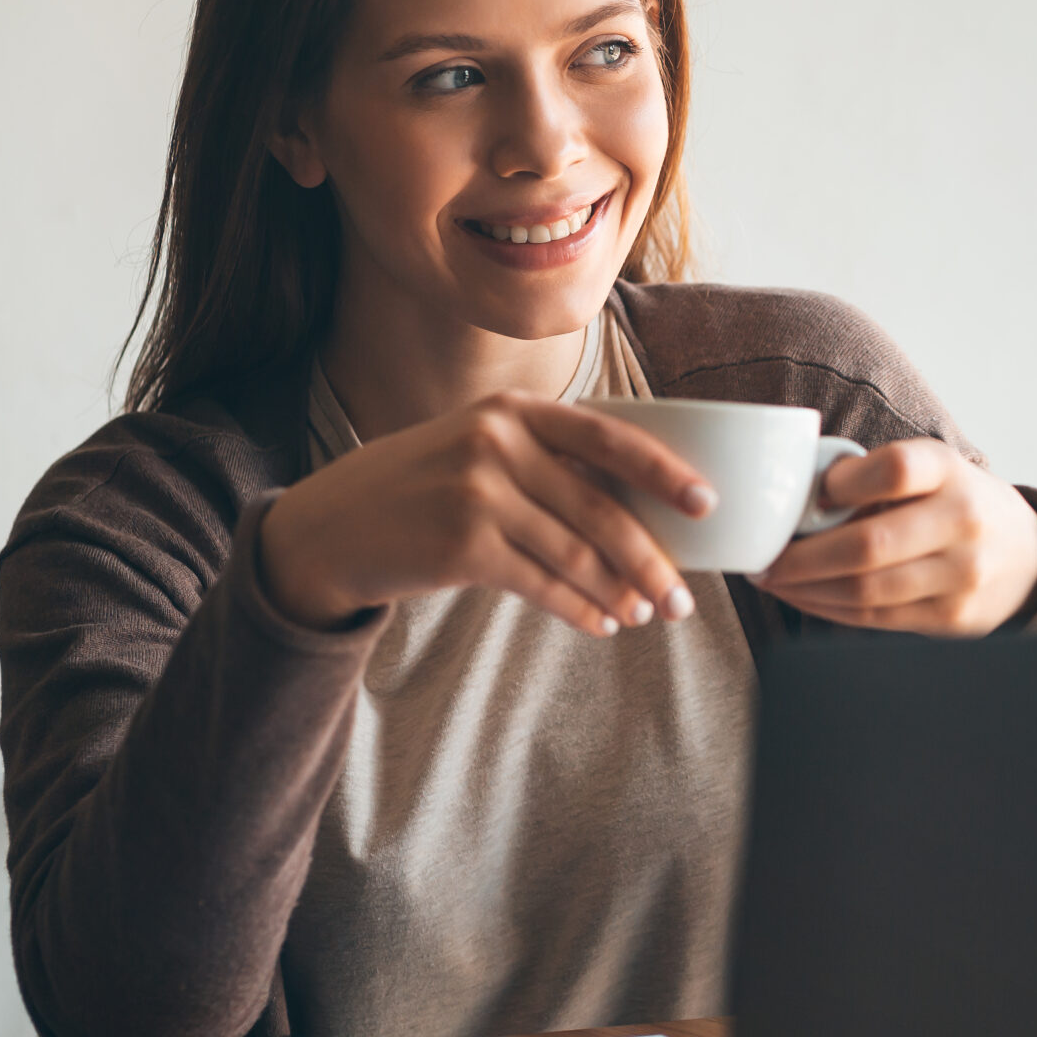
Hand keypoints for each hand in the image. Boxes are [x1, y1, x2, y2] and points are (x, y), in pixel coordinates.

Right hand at [257, 392, 716, 636]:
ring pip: (575, 553)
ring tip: (645, 614)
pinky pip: (541, 585)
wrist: (330, 527)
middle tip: (682, 598)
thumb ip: (547, 466)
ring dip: (618, 592)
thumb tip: (639, 515)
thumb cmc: (423, 490)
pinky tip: (601, 624)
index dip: (663, 471)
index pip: (608, 436)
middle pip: (600, 508)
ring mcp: (477, 492)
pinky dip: (578, 610)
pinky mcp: (461, 544)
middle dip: (650, 558)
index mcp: (514, 411)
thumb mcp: (479, 451)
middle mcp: (498, 442)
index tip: (706, 501)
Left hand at [753, 438, 1036, 635]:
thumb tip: (798, 499)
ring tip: (774, 581)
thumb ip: (876, 475)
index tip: (813, 495)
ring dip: (806, 590)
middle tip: (763, 561)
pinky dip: (828, 610)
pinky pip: (875, 619)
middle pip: (869, 545)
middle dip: (801, 559)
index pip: (897, 469)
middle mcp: (962, 521)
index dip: (845, 483)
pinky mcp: (950, 618)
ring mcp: (960, 575)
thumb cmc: (956, 503)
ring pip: (865, 591)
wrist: (1027, 557)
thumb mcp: (933, 470)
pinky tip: (804, 598)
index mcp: (950, 471)